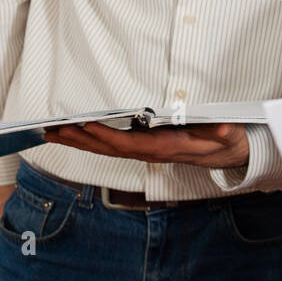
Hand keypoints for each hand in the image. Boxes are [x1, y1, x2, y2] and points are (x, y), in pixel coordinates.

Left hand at [42, 121, 249, 169]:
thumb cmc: (224, 141)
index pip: (131, 145)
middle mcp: (151, 153)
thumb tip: (221, 129)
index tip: (86, 127)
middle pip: (109, 150)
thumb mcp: (228, 135)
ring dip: (78, 143)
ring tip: (52, 134)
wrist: (229, 153)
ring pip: (106, 150)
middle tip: (53, 131)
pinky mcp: (143, 148)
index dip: (107, 137)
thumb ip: (223, 132)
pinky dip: (89, 141)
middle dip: (80, 141)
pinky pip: (111, 146)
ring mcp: (145, 152)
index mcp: (166, 148)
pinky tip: (74, 136)